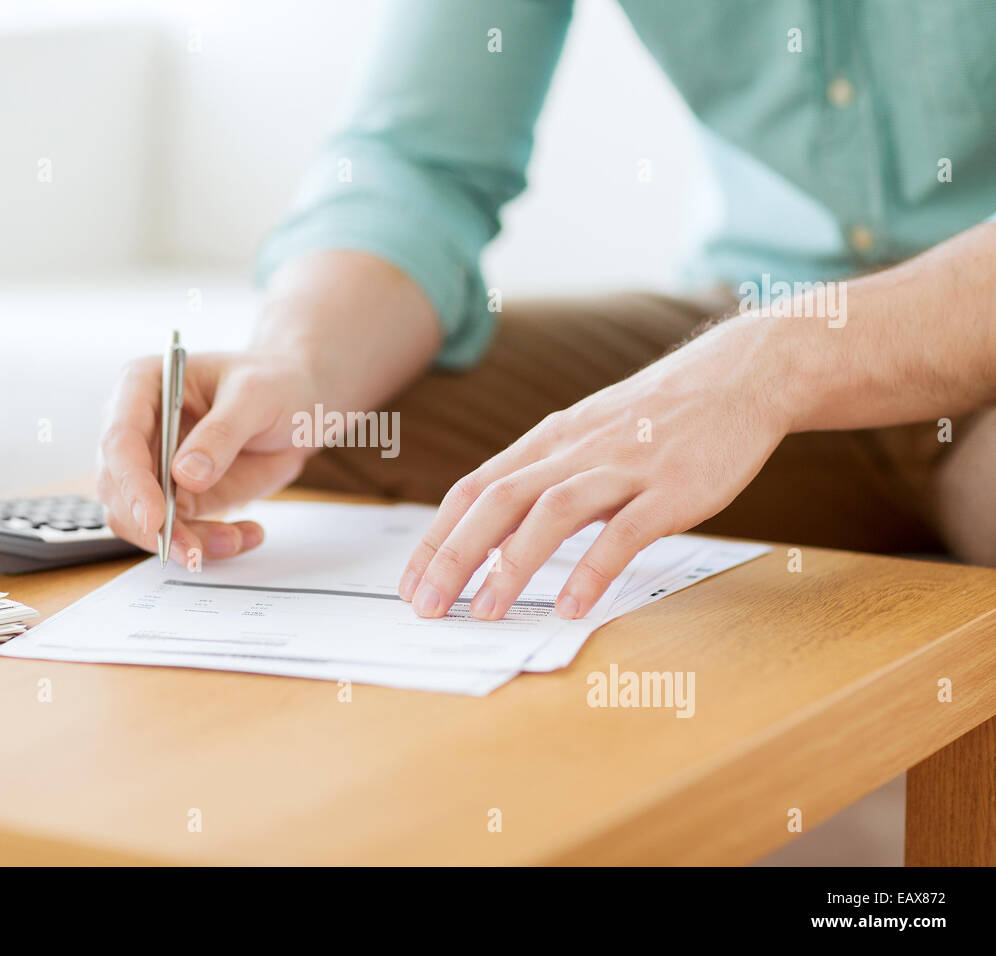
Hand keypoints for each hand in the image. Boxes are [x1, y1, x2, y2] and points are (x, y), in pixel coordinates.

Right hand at [96, 350, 315, 565]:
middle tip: (193, 549)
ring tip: (234, 540)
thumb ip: (221, 433)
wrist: (298, 404)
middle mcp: (138, 428)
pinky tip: (243, 535)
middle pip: (118, 489)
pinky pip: (175, 532)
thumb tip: (184, 475)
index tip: (154, 518)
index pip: (120, 439)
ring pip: (141, 521)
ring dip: (183, 542)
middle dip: (153, 526)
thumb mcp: (255, 396)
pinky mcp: (176, 496)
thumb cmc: (272, 381)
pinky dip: (205, 544)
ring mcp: (154, 466)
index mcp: (143, 385)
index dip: (131, 483)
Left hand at [397, 317, 792, 619]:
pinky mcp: (670, 489)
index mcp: (547, 441)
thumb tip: (494, 536)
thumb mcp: (586, 436)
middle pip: (497, 500)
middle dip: (454, 555)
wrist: (738, 377)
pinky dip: (593, 569)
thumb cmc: (654, 418)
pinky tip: (572, 606)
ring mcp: (622, 468)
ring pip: (550, 513)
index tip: (412, 582)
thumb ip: (543, 479)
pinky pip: (624, 532)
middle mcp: (574, 451)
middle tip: (428, 606)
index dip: (438, 536)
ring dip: (511, 565)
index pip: (473, 487)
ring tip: (484, 612)